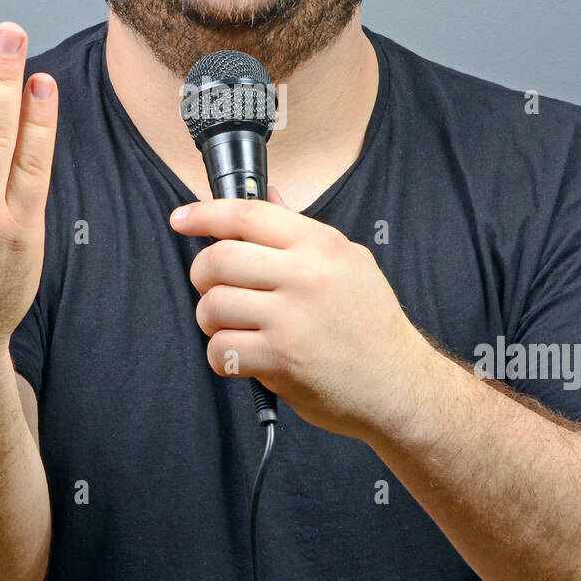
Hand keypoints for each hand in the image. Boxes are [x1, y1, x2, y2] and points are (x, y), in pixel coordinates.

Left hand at [169, 185, 429, 442]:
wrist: (399, 385)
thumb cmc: (371, 324)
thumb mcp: (350, 262)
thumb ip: (301, 231)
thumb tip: (265, 195)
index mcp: (321, 245)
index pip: (247, 214)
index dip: (204, 214)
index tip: (181, 219)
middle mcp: (306, 275)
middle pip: (218, 258)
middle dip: (201, 274)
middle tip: (211, 288)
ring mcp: (292, 318)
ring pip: (213, 305)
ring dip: (210, 319)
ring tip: (231, 327)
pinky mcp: (282, 360)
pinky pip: (222, 350)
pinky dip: (222, 356)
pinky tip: (243, 357)